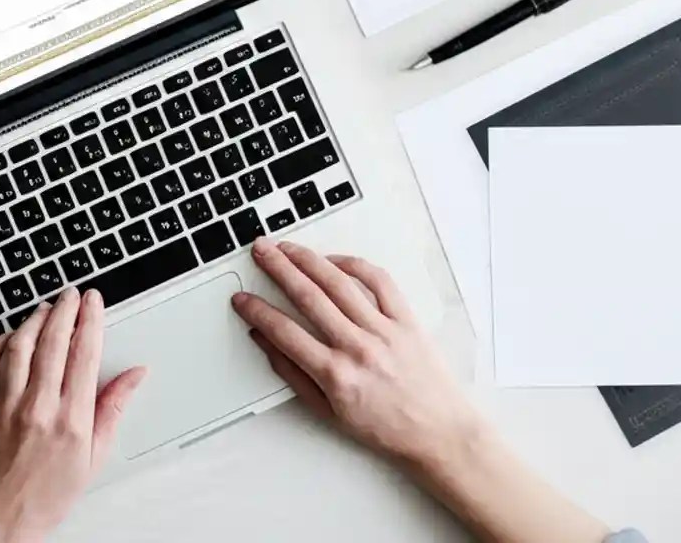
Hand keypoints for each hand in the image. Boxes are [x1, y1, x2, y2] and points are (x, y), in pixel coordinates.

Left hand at [0, 288, 145, 542]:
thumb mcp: (94, 458)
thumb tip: (134, 376)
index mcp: (71, 418)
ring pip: (19, 347)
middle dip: (65, 310)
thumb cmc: (47, 497)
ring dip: (33, 320)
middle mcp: (38, 407)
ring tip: (45, 308)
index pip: (84, 354)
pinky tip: (8, 337)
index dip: (91, 320)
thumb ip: (113, 410)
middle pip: (53, 342)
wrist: (0, 524)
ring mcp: (6, 406)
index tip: (94, 302)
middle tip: (72, 294)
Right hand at [233, 240, 610, 542]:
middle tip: (261, 251)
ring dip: (309, 259)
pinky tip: (335, 260)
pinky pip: (379, 282)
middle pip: (308, 296)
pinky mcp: (407, 320)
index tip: (242, 299)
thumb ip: (293, 375)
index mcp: (335, 374)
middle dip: (278, 268)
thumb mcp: (328, 413)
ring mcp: (384, 330)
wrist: (438, 432)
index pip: (284, 332)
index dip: (257, 310)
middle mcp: (358, 347)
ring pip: (339, 283)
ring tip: (289, 247)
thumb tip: (266, 344)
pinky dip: (355, 265)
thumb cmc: (387, 428)